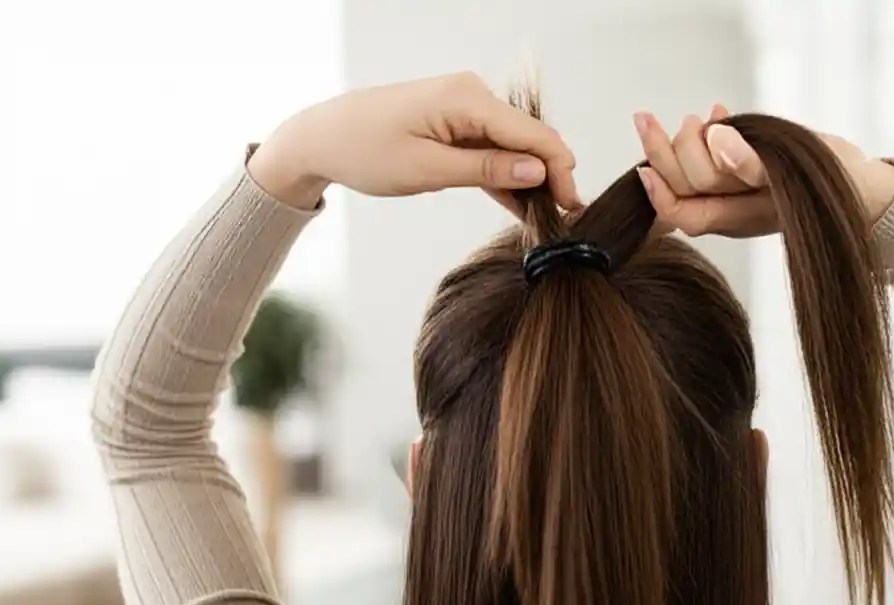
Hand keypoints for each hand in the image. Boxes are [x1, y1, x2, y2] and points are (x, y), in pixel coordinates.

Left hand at [247, 72, 579, 210]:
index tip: (571, 207)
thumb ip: (486, 170)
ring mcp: (464, 107)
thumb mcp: (428, 169)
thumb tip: (537, 170)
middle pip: (529, 138)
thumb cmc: (364, 150)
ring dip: (528, 179)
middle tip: (559, 220)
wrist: (322, 137)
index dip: (560, 171)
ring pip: (513, 146)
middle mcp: (472, 94)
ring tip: (542, 219)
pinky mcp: (454, 121)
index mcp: (468, 99)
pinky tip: (519, 205)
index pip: (534, 135)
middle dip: (548, 176)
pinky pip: (491, 149)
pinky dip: (504, 175)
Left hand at [632, 105, 893, 237]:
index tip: (643, 166)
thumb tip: (715, 141)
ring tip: (702, 116)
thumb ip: (750, 164)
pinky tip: (719, 112)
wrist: (868, 191)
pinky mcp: (748, 171)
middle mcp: (729, 207)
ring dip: (690, 137)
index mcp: (733, 219)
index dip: (657, 190)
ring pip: (692, 168)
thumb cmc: (834, 189)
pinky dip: (712, 131)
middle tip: (689, 118)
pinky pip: (716, 154)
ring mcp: (738, 190)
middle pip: (681, 184)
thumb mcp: (791, 175)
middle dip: (671, 149)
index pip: (678, 211)